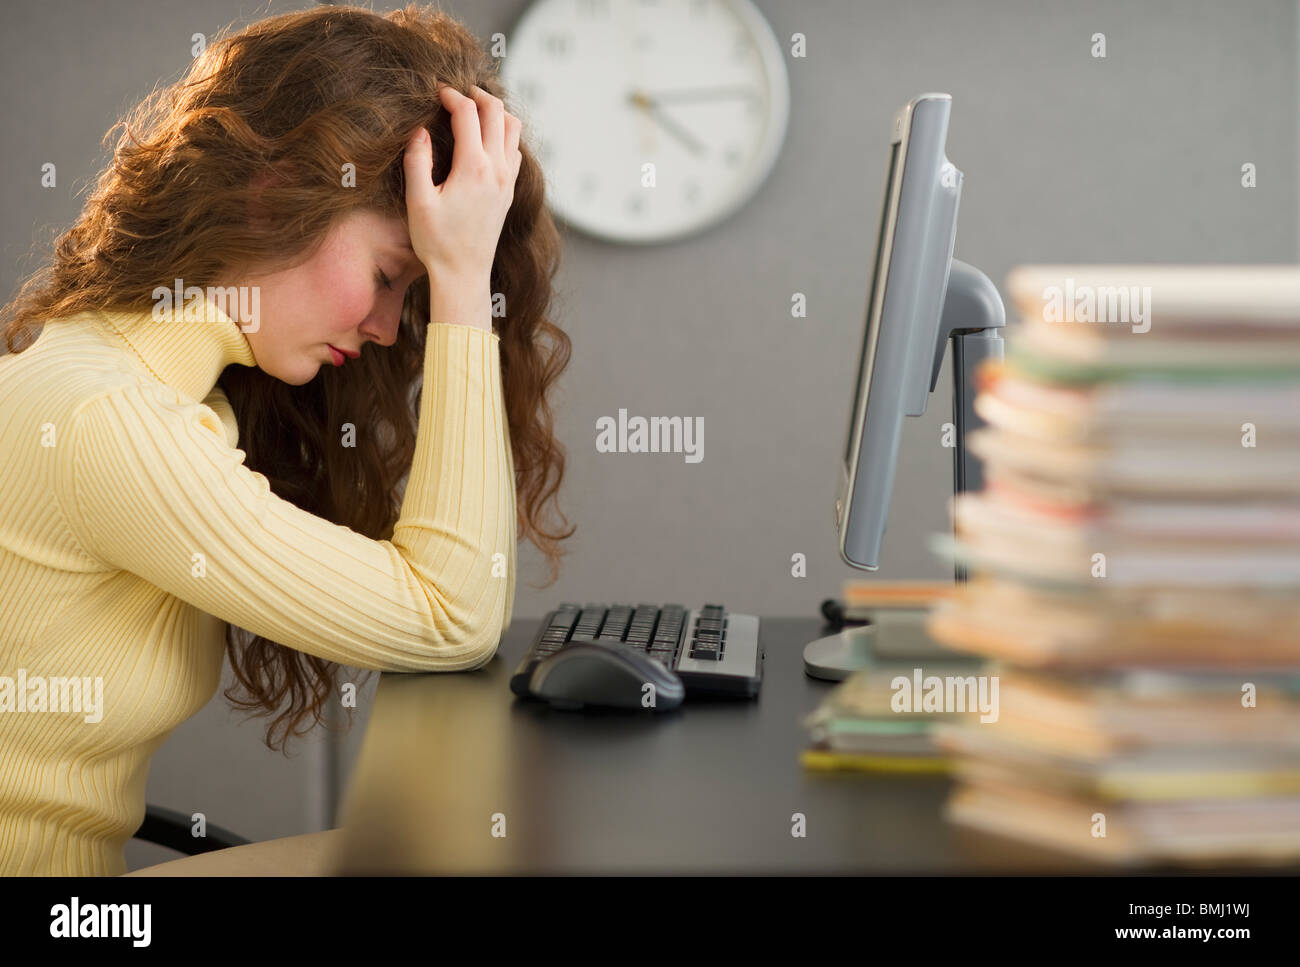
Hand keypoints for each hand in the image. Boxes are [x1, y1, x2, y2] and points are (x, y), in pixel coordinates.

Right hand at [403, 84, 522, 284]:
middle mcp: (497, 170)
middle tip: (458, 92)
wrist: (464, 275)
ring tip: (475, 109)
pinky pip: (515, 150)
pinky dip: (505, 134)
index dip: (451, 96)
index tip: (436, 91)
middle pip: (497, 113)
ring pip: (513, 129)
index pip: (468, 114)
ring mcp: (507, 180)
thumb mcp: (417, 202)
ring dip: (496, 112)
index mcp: (473, 167)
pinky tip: (487, 139)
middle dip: (477, 95)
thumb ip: (417, 161)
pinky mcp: (509, 191)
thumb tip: (419, 131)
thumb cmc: (437, 243)